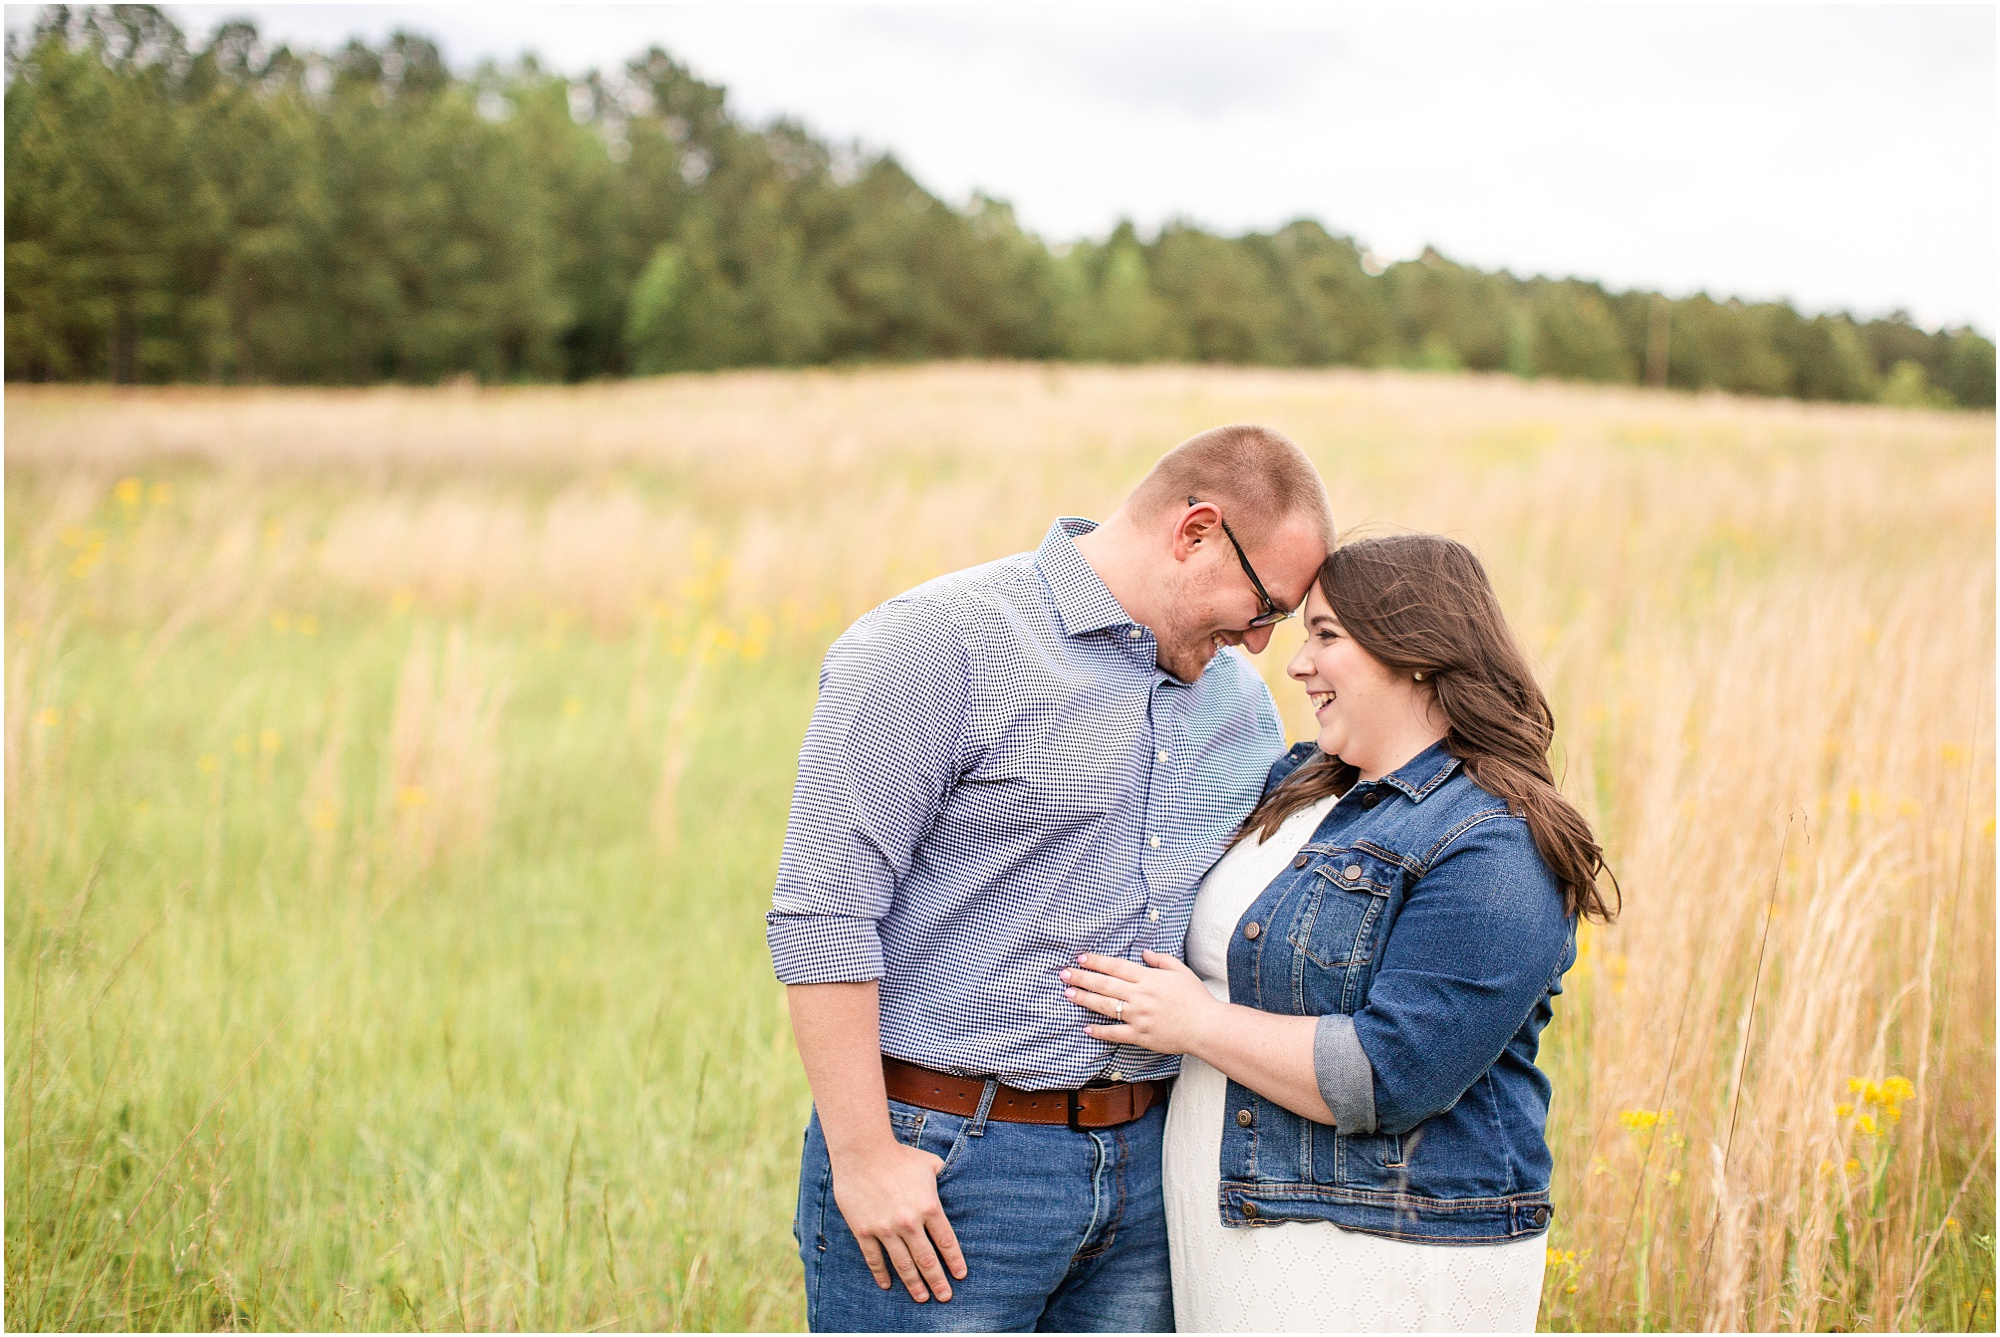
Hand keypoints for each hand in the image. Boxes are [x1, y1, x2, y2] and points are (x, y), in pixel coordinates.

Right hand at [828, 1138, 966, 1302]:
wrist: (863, 1151)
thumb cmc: (898, 1155)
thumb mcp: (929, 1163)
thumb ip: (942, 1176)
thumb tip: (953, 1177)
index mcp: (929, 1207)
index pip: (946, 1242)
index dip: (954, 1262)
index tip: (960, 1276)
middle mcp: (910, 1223)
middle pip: (927, 1260)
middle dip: (937, 1281)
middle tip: (944, 1296)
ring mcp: (886, 1229)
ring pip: (903, 1265)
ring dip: (914, 1284)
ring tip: (921, 1297)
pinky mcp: (864, 1230)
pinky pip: (874, 1259)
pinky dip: (881, 1274)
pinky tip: (887, 1285)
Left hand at [1061, 950, 1223, 1055]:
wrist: (1206, 1026)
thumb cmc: (1195, 997)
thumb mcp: (1180, 971)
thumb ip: (1160, 960)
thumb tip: (1143, 953)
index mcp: (1148, 979)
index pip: (1116, 967)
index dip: (1096, 961)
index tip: (1080, 958)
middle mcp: (1140, 996)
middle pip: (1105, 985)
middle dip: (1082, 978)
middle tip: (1064, 974)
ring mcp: (1139, 1017)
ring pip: (1106, 1006)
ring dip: (1085, 999)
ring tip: (1069, 994)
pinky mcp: (1140, 1035)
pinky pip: (1115, 1033)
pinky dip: (1100, 1031)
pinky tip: (1086, 1027)